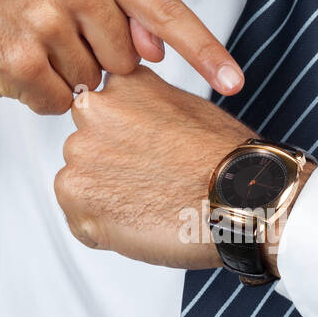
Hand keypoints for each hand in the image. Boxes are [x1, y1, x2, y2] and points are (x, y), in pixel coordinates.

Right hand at [0, 0, 243, 113]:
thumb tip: (155, 50)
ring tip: (31, 46)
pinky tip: (16, 67)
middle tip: (56, 39)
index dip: (205, 50)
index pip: (165, 10)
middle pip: (125, 58)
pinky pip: (56, 100)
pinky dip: (40, 95)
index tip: (236, 80)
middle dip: (98, 61)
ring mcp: (46, 18)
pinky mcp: (20, 56)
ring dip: (65, 77)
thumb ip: (120, 5)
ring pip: (91, 82)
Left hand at [55, 67, 255, 269]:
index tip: (148, 155)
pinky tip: (140, 223)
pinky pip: (80, 221)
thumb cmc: (224, 159)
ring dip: (106, 199)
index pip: (101, 116)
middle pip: (87, 150)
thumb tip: (131, 118)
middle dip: (111, 170)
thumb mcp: (184, 105)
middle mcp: (92, 115)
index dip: (125, 143)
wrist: (240, 199)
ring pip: (80, 185)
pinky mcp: (77, 200)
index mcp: (120, 86)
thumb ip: (145, 105)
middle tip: (152, 184)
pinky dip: (103, 230)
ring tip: (150, 205)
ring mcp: (80, 158)